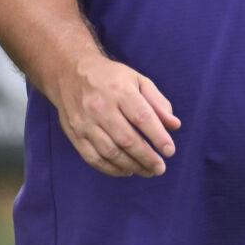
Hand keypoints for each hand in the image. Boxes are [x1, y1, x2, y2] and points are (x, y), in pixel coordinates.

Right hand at [55, 54, 180, 177]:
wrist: (70, 73)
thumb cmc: (112, 78)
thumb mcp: (138, 81)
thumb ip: (158, 103)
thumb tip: (175, 126)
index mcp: (120, 90)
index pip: (142, 117)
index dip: (158, 137)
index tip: (169, 151)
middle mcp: (100, 107)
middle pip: (126, 139)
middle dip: (146, 157)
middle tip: (160, 168)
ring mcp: (85, 122)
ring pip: (110, 152)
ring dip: (131, 166)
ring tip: (147, 171)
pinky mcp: (74, 134)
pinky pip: (93, 158)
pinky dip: (111, 169)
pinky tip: (126, 171)